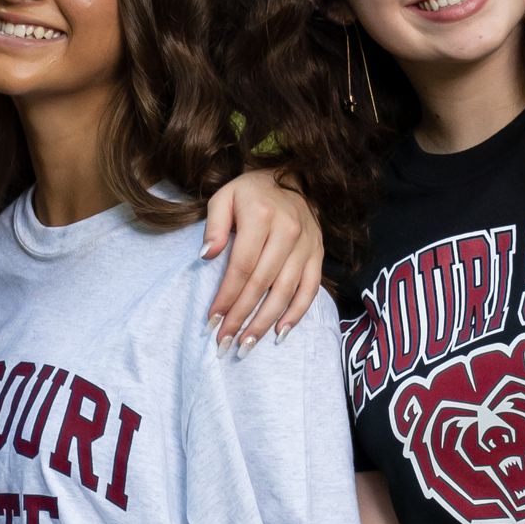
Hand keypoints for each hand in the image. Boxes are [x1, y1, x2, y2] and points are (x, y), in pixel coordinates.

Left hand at [202, 167, 324, 347]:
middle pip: (262, 284)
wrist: (292, 178)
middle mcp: (288, 232)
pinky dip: (296, 314)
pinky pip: (310, 290)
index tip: (212, 321)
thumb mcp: (224, 197)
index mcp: (262, 217)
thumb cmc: (251, 193)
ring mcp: (307, 245)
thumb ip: (214, 226)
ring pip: (285, 292)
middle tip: (225, 343)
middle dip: (241, 317)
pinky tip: (280, 334)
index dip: (227, 296)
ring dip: (265, 323)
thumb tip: (205, 256)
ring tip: (246, 345)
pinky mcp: (319, 255)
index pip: (242, 266)